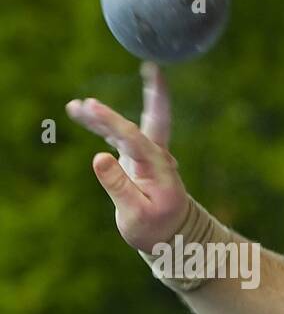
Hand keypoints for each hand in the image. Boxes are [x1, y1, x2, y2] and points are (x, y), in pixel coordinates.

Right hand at [66, 62, 188, 251]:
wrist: (175, 234)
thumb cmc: (156, 229)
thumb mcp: (135, 215)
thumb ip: (118, 186)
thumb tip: (99, 158)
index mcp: (160, 169)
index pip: (135, 140)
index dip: (112, 122)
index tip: (92, 107)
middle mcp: (158, 157)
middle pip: (151, 122)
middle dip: (145, 99)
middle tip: (135, 79)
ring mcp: (151, 155)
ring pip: (130, 128)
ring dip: (105, 116)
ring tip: (76, 106)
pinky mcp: (140, 157)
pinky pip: (122, 135)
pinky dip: (104, 125)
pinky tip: (83, 112)